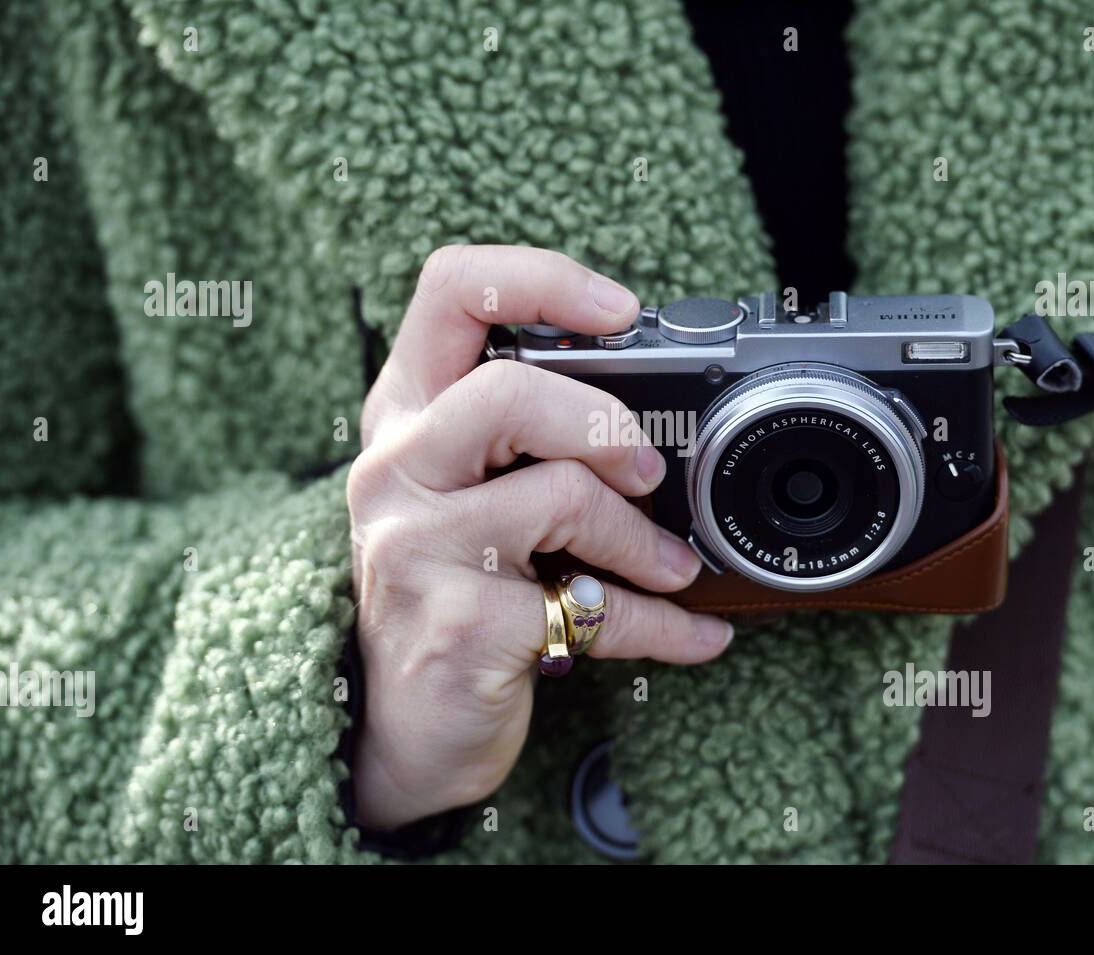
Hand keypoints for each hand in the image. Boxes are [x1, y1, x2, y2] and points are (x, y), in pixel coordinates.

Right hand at [347, 245, 734, 827]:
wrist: (408, 725)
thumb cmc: (457, 588)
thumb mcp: (477, 497)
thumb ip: (533, 444)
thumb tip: (659, 425)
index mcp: (407, 414)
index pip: (450, 291)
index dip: (541, 279)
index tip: (622, 310)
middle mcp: (397, 467)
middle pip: (508, 392)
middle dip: (606, 426)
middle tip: (647, 473)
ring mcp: (418, 546)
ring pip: (559, 496)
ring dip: (643, 540)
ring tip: (675, 568)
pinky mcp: (459, 626)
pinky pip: (593, 606)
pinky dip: (663, 624)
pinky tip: (696, 632)